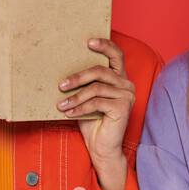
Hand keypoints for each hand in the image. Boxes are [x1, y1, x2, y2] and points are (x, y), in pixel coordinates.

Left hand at [57, 37, 135, 168]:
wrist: (101, 147)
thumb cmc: (92, 122)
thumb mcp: (85, 98)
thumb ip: (84, 84)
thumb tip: (63, 72)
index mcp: (119, 78)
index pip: (116, 54)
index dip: (104, 45)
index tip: (88, 42)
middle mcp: (126, 84)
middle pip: (100, 71)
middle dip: (78, 77)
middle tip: (61, 85)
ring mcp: (127, 95)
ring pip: (96, 88)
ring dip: (75, 96)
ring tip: (62, 103)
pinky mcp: (123, 107)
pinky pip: (96, 102)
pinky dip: (80, 107)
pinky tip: (69, 113)